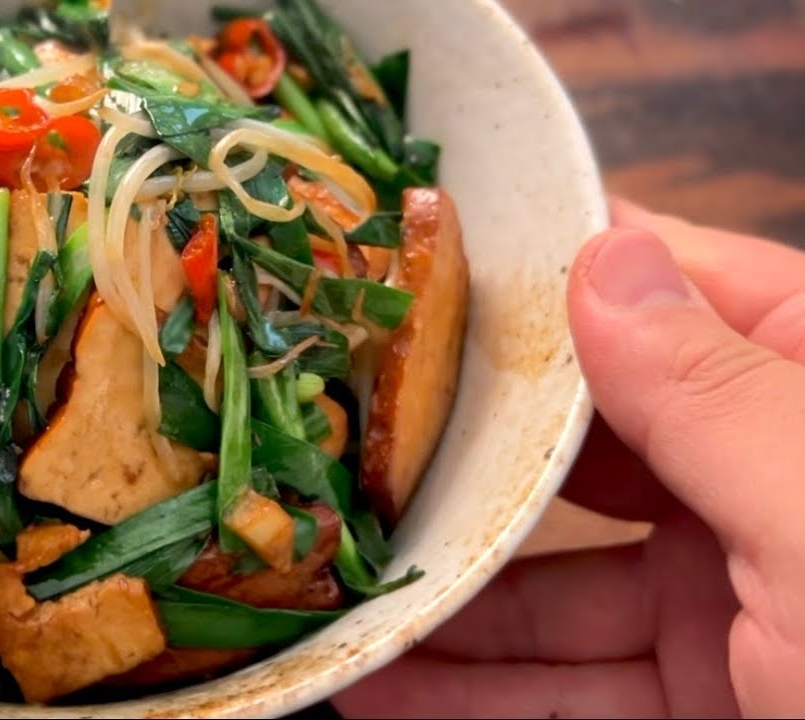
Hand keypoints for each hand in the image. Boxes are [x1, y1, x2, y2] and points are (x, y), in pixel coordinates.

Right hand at [334, 198, 804, 717]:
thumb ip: (716, 391)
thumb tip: (602, 256)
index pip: (682, 296)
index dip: (561, 277)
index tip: (433, 274)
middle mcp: (772, 490)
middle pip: (590, 449)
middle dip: (473, 456)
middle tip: (356, 446)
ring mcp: (733, 607)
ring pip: (560, 582)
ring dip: (453, 592)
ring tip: (343, 579)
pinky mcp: (699, 701)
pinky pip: (566, 685)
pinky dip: (472, 690)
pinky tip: (387, 681)